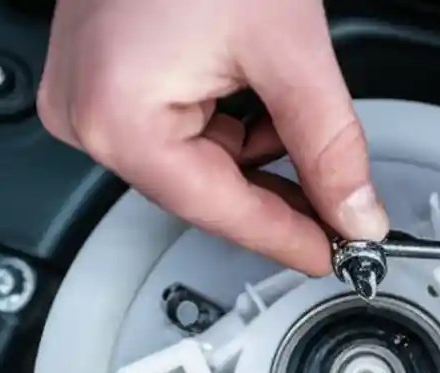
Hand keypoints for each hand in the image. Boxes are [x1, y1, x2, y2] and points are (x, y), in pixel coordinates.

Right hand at [37, 0, 388, 274]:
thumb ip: (330, 144)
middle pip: (202, 189)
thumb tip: (355, 210)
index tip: (334, 257)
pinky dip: (225, 123)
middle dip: (276, 192)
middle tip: (339, 209)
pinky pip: (171, 127)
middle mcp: (84, 115)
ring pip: (191, 161)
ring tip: (289, 111)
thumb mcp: (287, 48)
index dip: (287, 240)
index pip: (219, 210)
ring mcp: (83, 95)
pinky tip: (254, 96)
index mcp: (117, 116)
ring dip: (253, 152)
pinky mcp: (97, 77)